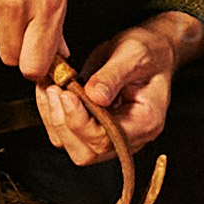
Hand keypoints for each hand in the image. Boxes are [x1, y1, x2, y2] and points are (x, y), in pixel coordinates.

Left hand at [35, 10, 203, 165]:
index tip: (67, 95)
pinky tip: (52, 93)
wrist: (152, 51)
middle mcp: (131, 137)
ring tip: (51, 88)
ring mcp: (113, 137)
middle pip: (88, 152)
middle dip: (64, 123)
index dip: (81, 121)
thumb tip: (93, 95)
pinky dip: (54, 116)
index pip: (107, 138)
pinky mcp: (97, 130)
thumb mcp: (133, 55)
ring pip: (74, 147)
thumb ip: (113, 75)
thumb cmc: (149, 53)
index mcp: (146, 121)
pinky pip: (69, 136)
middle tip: (54, 91)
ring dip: (55, 119)